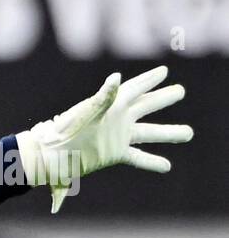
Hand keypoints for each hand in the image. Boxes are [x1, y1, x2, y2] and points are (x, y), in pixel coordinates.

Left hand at [15, 66, 193, 212]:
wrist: (50, 155)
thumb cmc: (63, 132)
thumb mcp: (85, 113)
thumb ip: (103, 98)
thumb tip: (116, 78)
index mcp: (111, 105)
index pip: (135, 88)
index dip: (149, 79)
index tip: (164, 71)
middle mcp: (118, 119)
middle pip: (146, 106)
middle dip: (163, 98)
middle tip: (180, 91)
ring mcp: (118, 136)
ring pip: (149, 133)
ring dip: (168, 133)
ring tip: (188, 133)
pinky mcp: (114, 154)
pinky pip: (138, 157)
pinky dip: (152, 161)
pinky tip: (167, 166)